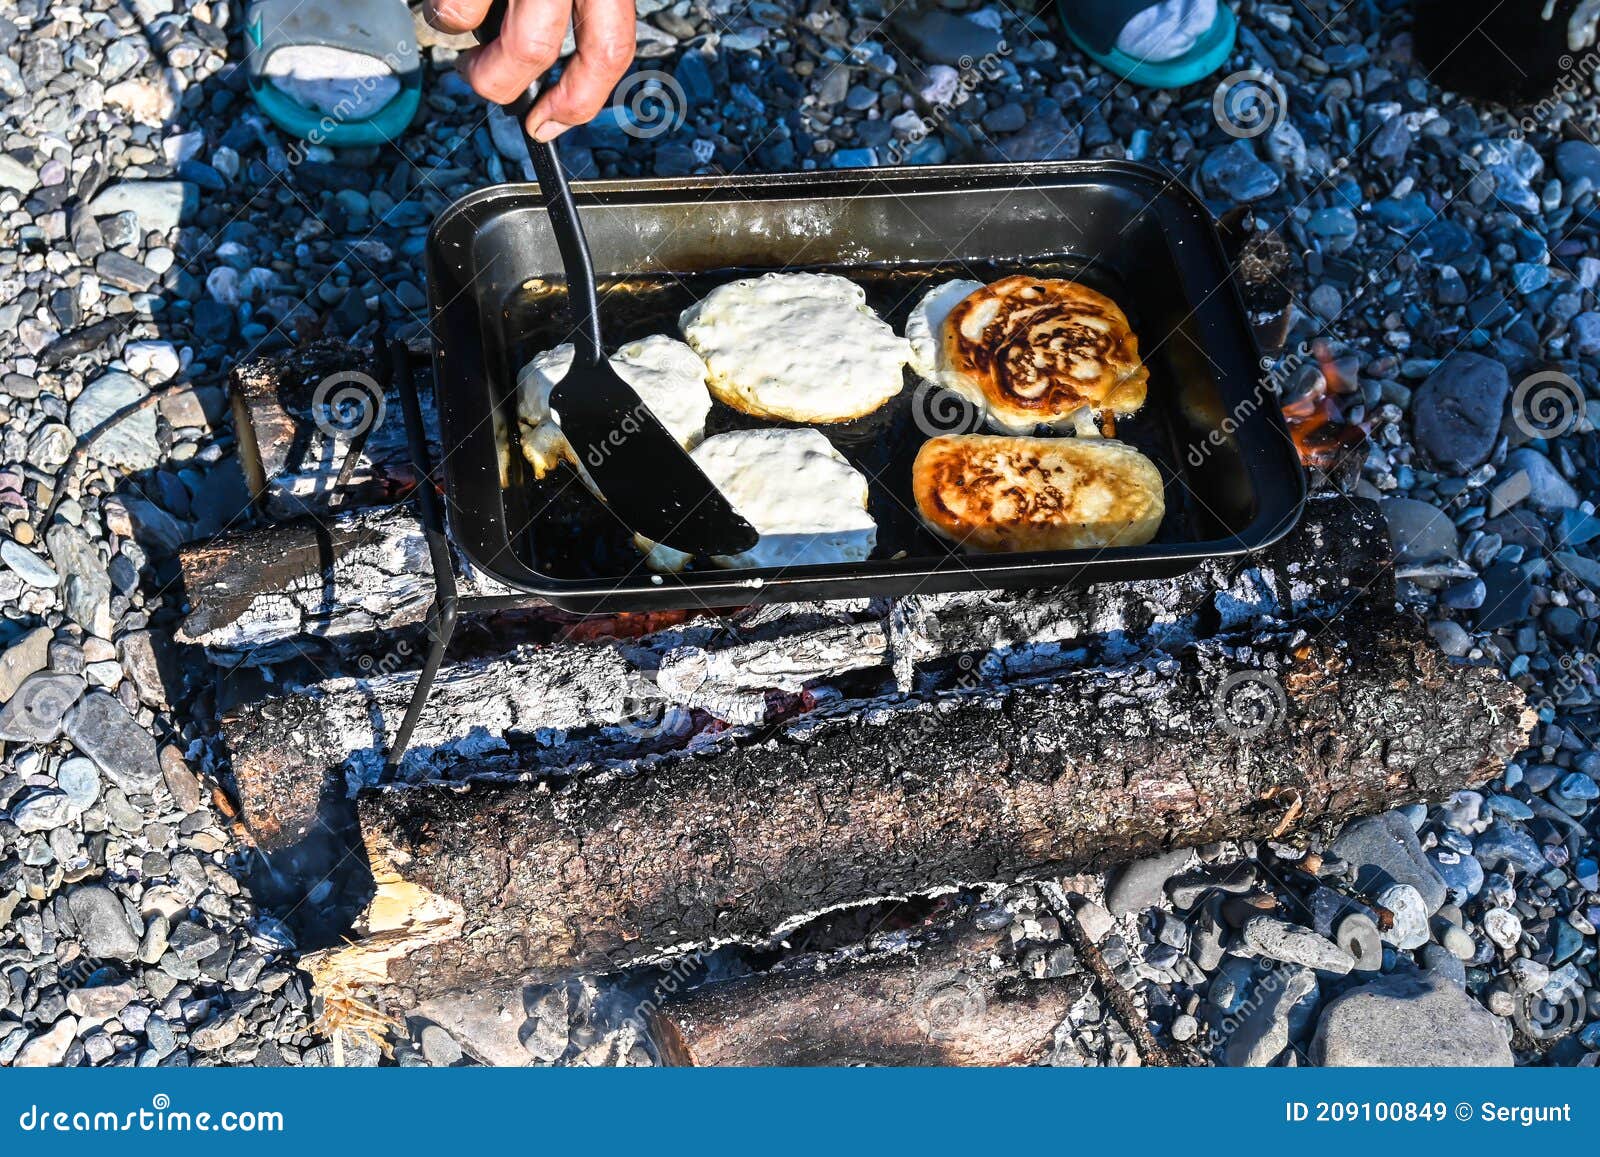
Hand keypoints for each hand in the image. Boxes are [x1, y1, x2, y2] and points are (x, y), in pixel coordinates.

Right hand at [425, 0, 635, 140]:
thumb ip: (577, 16)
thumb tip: (547, 87)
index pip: (608, 52)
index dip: (579, 101)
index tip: (547, 125)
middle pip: (531, 48)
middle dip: (498, 81)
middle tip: (480, 77)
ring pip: (471, 21)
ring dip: (458, 32)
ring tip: (457, 18)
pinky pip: (451, 4)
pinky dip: (443, 10)